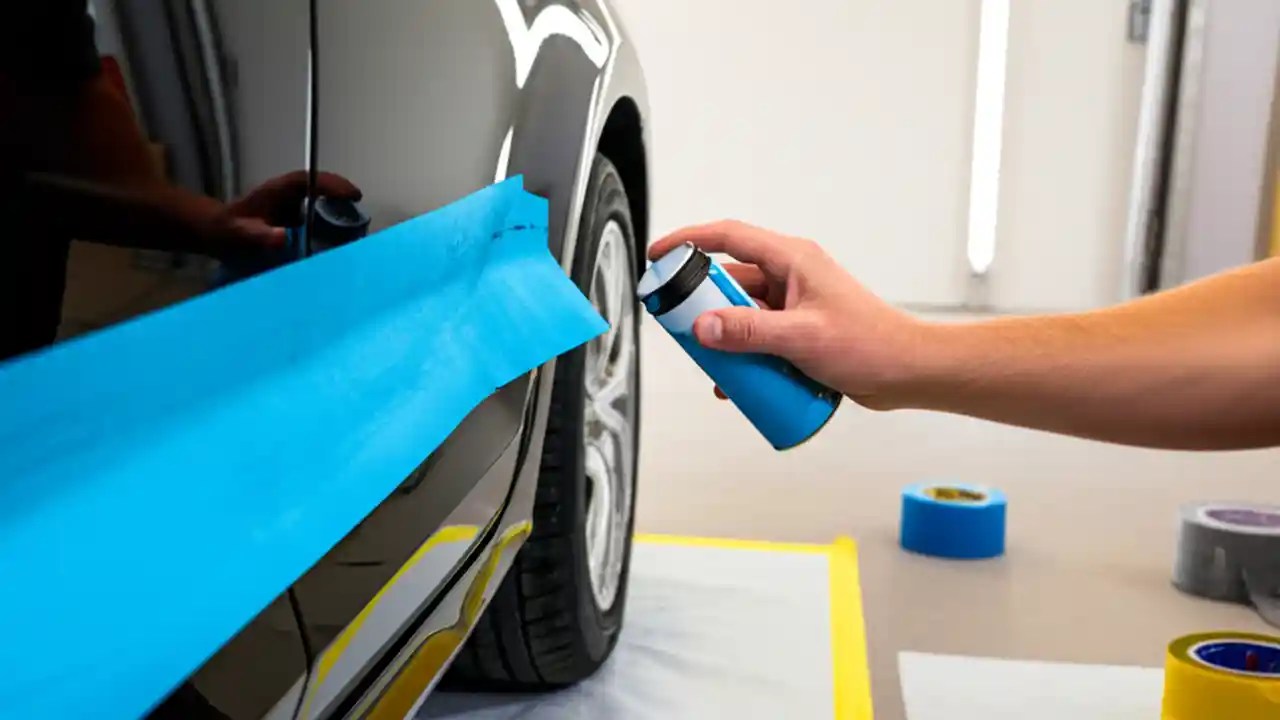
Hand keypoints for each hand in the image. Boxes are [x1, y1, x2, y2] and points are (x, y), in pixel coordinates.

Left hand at [212, 170, 362, 259]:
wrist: (219, 234)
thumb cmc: (228, 231)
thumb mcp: (241, 234)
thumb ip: (258, 235)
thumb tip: (281, 237)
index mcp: (278, 190)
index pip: (310, 180)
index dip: (333, 185)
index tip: (352, 195)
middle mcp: (290, 194)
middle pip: (323, 188)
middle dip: (344, 199)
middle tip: (361, 219)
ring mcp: (294, 205)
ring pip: (324, 202)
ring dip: (341, 213)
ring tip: (357, 232)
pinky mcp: (297, 219)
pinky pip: (319, 217)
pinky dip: (333, 227)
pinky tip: (341, 243)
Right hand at [648, 220, 924, 408]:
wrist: (907, 372)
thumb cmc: (870, 345)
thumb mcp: (801, 338)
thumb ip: (749, 332)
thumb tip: (703, 327)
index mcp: (792, 260)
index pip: (728, 238)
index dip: (688, 241)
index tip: (659, 255)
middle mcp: (791, 276)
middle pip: (729, 282)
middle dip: (702, 307)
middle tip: (681, 327)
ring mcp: (794, 304)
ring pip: (742, 314)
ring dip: (725, 338)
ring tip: (715, 365)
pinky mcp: (798, 330)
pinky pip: (758, 336)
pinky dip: (744, 355)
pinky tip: (738, 383)